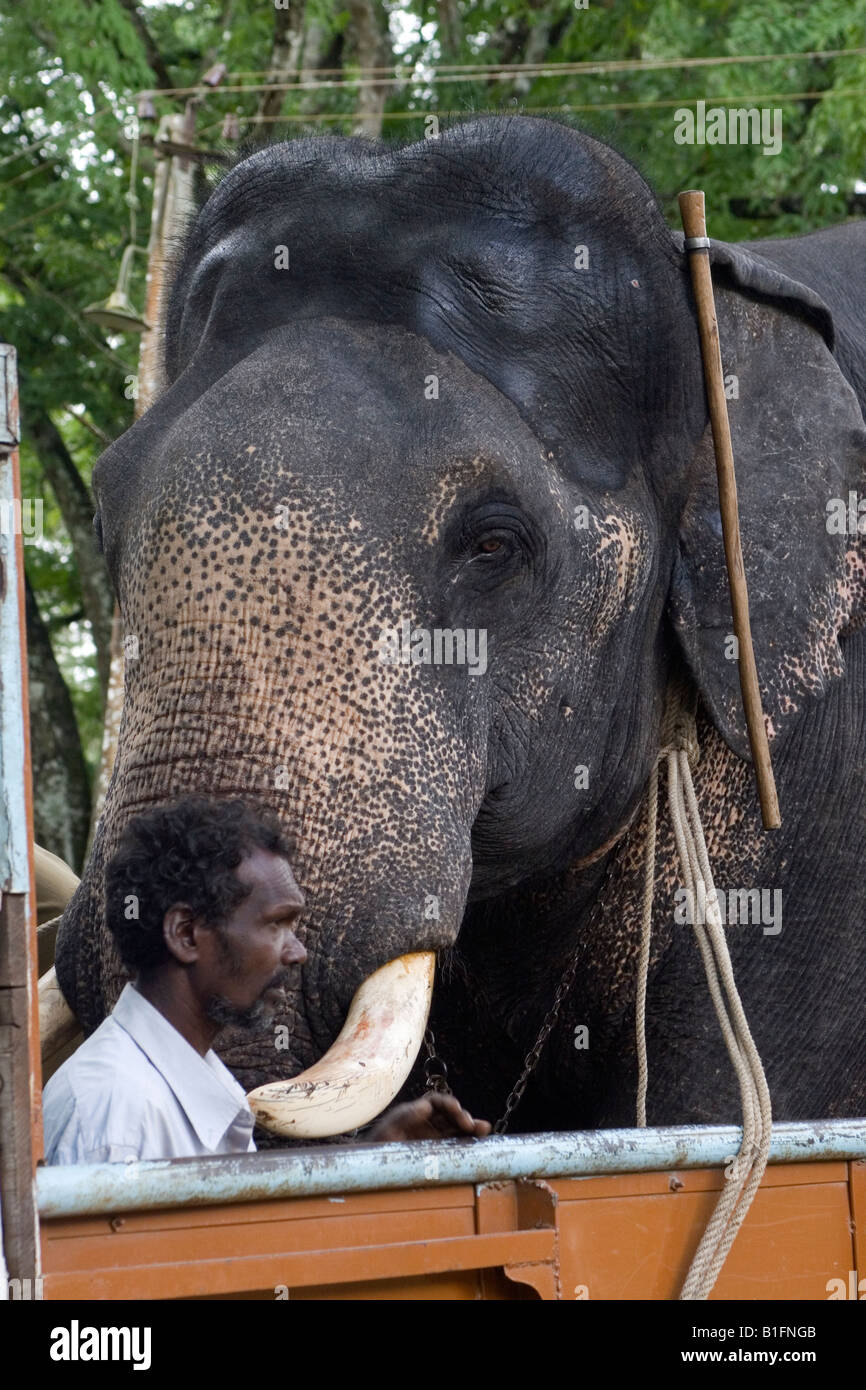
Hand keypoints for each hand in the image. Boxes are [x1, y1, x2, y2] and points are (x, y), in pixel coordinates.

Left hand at [366, 1092, 492, 1141]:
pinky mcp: (435, 1153)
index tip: (457, 1111)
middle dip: (463, 1118)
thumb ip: (405, 1117)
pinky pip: (453, 1144)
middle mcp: (425, 1123)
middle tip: (473, 1126)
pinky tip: (478, 1142)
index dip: (448, 1105)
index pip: (436, 1103)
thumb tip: (425, 1106)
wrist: (370, 1170)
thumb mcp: (388, 1130)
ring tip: (484, 1130)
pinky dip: (466, 1142)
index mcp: (414, 1113)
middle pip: (449, 1115)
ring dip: (470, 1128)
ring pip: (455, 1129)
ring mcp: (431, 1138)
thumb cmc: (376, 1148)